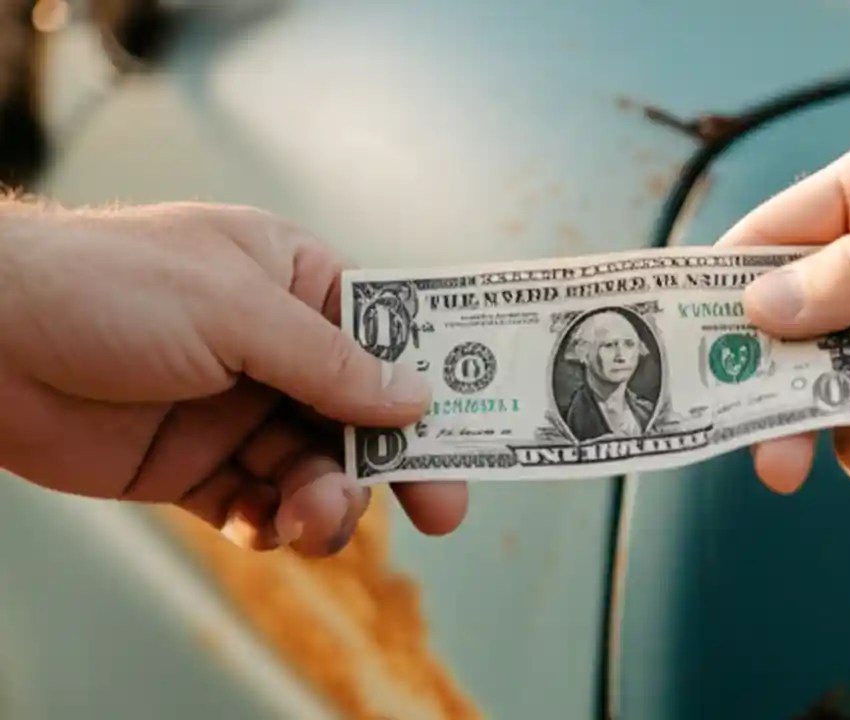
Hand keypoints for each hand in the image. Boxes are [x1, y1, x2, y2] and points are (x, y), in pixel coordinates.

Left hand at [0, 201, 466, 554]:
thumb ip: (331, 364)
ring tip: (313, 521)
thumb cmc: (109, 287)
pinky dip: (272, 524)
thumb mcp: (237, 311)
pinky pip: (259, 504)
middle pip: (364, 416)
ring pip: (317, 470)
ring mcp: (238, 409)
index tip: (480, 431)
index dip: (436, 384)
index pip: (389, 336)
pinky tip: (263, 528)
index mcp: (296, 282)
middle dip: (397, 464)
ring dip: (329, 502)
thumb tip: (417, 399)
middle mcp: (276, 348)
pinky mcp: (195, 466)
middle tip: (439, 512)